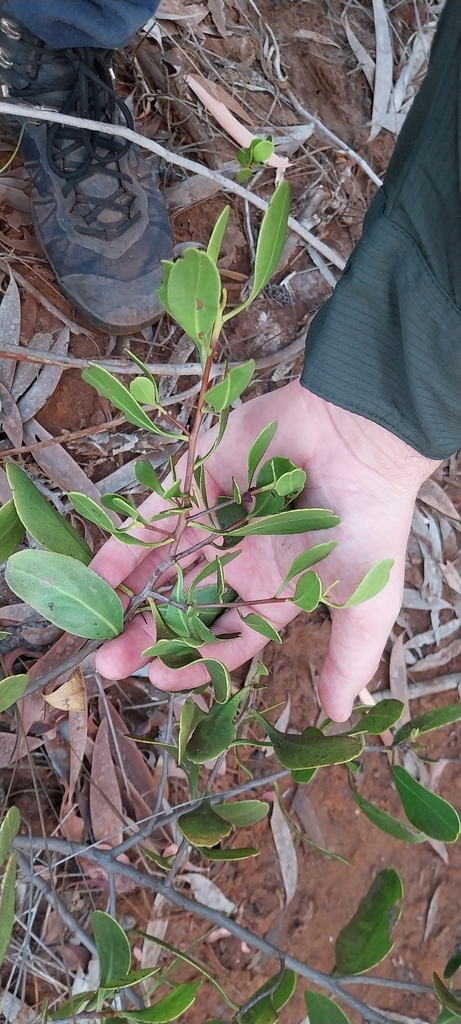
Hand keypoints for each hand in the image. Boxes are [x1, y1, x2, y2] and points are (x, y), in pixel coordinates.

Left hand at [92, 380, 439, 720]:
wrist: (363, 439)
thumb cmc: (371, 522)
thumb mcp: (367, 602)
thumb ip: (348, 659)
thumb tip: (335, 715)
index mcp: (277, 587)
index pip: (227, 638)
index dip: (195, 663)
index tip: (159, 681)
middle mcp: (240, 556)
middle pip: (183, 606)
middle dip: (147, 636)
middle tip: (109, 664)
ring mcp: (215, 518)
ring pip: (161, 565)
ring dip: (127, 596)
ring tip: (92, 628)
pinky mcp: (196, 480)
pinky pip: (150, 519)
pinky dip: (123, 546)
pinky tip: (95, 576)